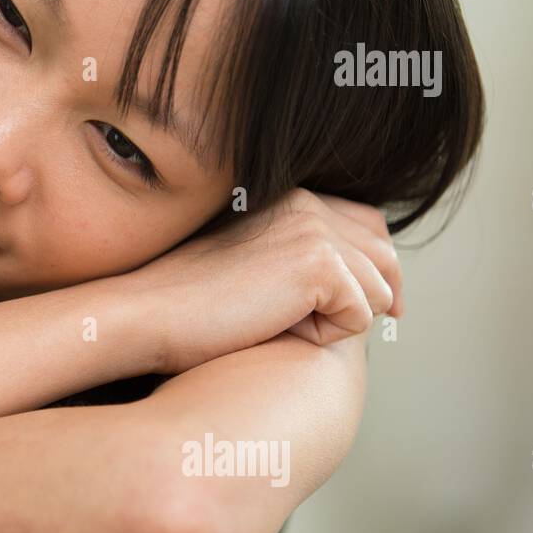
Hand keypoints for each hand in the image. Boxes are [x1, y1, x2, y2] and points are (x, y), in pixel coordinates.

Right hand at [126, 188, 403, 373]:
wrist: (146, 312)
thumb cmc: (185, 305)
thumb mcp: (250, 268)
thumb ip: (295, 259)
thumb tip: (358, 286)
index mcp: (290, 196)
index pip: (368, 225)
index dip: (377, 269)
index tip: (373, 305)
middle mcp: (307, 202)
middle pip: (386, 256)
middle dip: (375, 296)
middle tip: (347, 328)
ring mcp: (314, 229)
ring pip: (379, 290)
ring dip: (338, 321)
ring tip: (281, 323)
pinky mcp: (318, 264)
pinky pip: (360, 317)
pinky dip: (325, 336)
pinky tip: (276, 327)